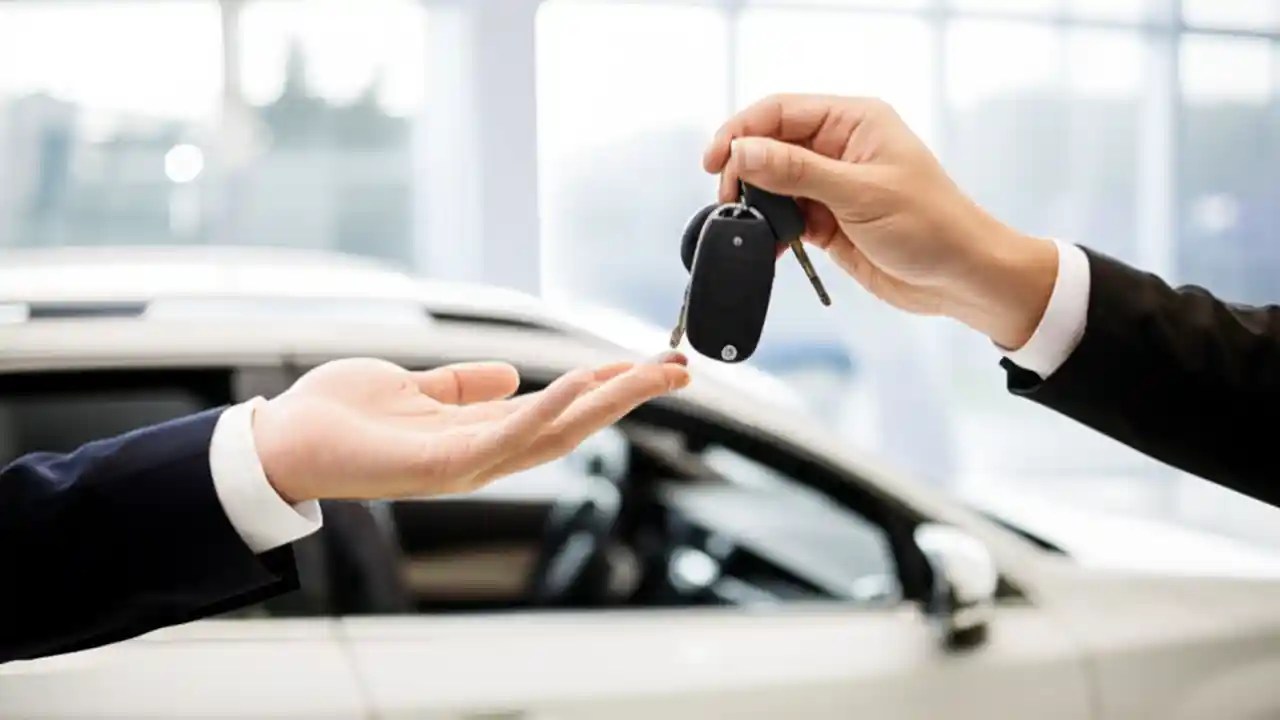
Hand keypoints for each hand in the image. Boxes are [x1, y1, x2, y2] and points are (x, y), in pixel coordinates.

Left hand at [252, 354, 689, 502]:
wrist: (280, 440)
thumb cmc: (337, 417)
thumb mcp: (413, 388)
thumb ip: (461, 387)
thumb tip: (508, 375)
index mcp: (479, 432)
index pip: (558, 410)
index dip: (608, 388)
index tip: (650, 365)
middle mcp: (482, 452)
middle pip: (572, 424)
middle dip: (628, 397)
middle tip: (681, 371)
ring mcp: (465, 464)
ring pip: (553, 433)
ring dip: (607, 403)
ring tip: (650, 375)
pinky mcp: (439, 466)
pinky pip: (504, 439)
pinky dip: (547, 414)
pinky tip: (582, 388)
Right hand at [703, 94, 1057, 349]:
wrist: (963, 278)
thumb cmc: (932, 227)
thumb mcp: (861, 194)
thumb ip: (798, 172)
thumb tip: (744, 151)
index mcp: (854, 121)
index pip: (780, 111)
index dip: (741, 132)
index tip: (715, 161)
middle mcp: (840, 147)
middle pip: (770, 146)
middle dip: (744, 171)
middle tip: (729, 203)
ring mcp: (833, 185)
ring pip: (773, 184)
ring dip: (754, 205)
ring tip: (743, 228)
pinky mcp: (829, 221)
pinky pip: (786, 218)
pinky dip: (770, 232)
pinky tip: (764, 247)